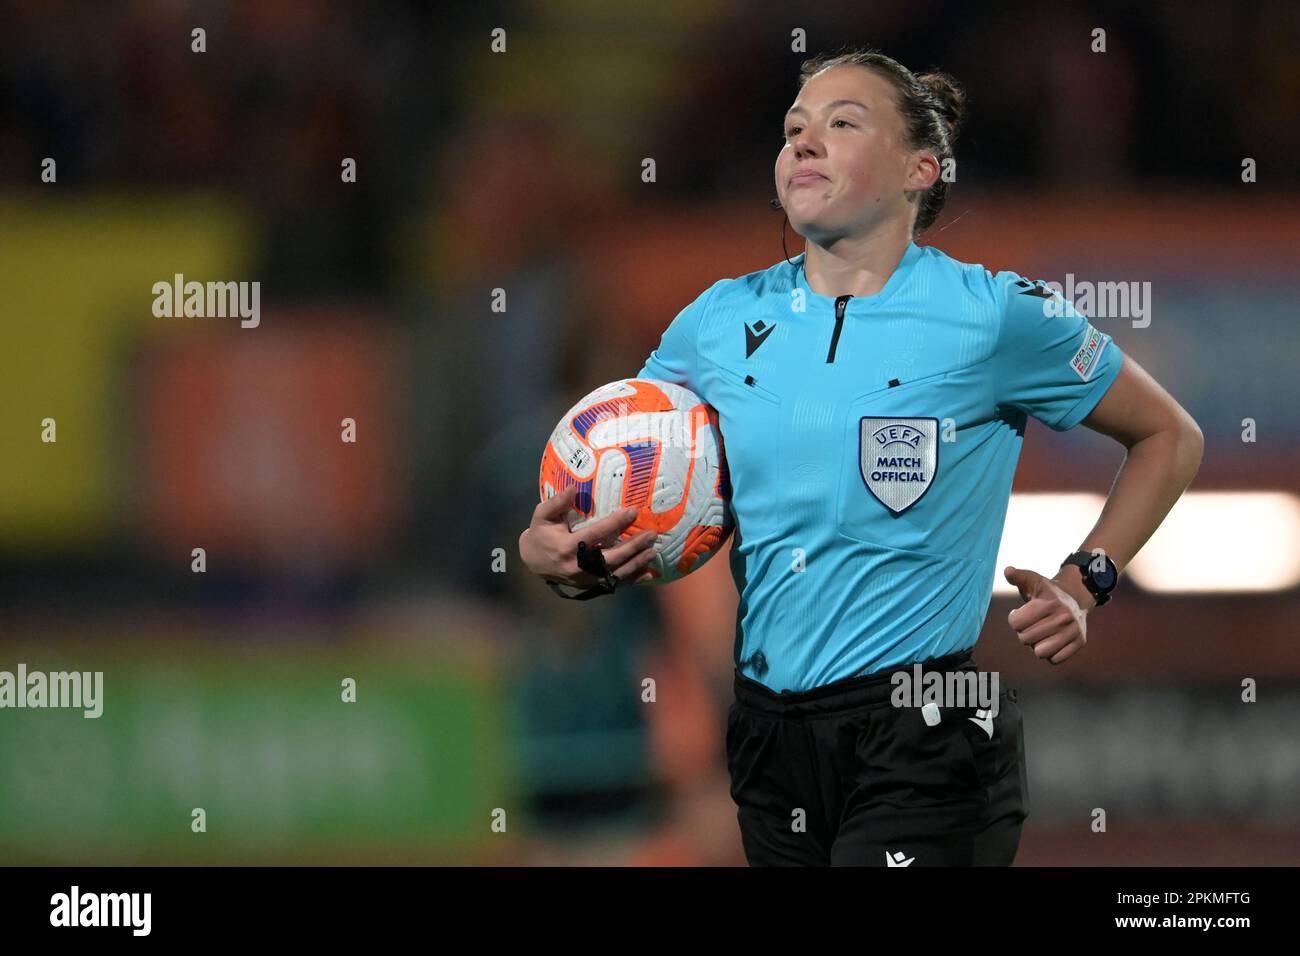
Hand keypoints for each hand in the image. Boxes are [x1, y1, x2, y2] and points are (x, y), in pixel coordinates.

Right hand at [518, 485, 659, 589]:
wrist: (533, 562)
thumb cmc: (540, 533)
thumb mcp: (542, 515)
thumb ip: (557, 502)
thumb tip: (573, 487)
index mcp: (567, 547)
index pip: (596, 534)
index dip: (615, 523)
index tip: (633, 511)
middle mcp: (577, 566)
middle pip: (611, 557)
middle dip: (633, 546)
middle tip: (651, 535)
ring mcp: (585, 579)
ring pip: (615, 572)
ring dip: (636, 563)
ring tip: (653, 551)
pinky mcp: (590, 585)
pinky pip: (614, 583)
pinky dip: (632, 579)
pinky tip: (648, 572)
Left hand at [1003, 565, 1090, 664]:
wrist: (1076, 596)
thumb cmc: (1047, 591)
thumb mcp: (1033, 580)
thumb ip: (1018, 576)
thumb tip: (1007, 570)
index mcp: (1049, 602)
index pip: (1015, 623)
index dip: (1014, 619)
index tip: (1021, 612)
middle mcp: (1064, 616)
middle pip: (1025, 639)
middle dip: (1024, 632)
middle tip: (1032, 624)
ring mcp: (1073, 630)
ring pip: (1040, 653)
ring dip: (1036, 645)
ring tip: (1041, 633)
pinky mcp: (1080, 642)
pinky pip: (1055, 660)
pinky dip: (1050, 654)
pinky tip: (1052, 640)